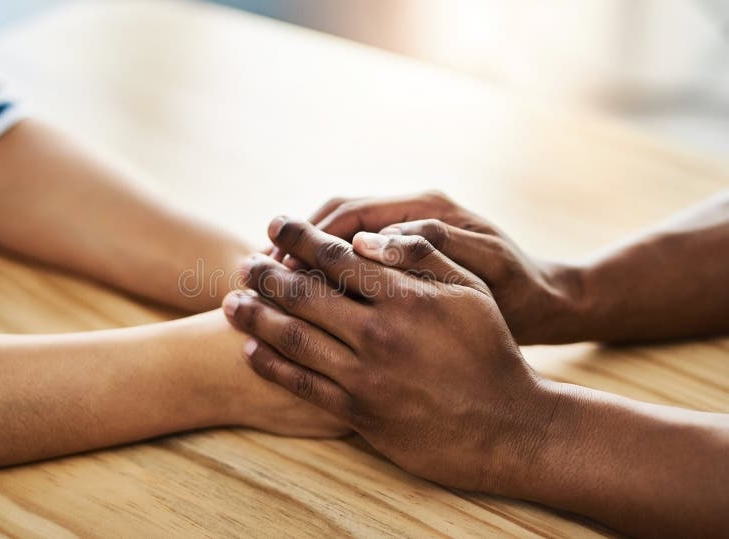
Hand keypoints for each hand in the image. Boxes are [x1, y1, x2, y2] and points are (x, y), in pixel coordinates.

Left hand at [223, 218, 557, 490]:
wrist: (506, 427)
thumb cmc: (491, 351)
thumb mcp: (471, 291)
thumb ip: (422, 255)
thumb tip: (366, 237)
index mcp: (405, 297)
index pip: (336, 256)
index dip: (300, 236)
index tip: (275, 222)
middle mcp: (378, 334)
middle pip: (304, 295)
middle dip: (267, 274)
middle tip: (243, 263)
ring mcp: (365, 377)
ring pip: (294, 339)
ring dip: (257, 317)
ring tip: (231, 302)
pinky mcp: (358, 413)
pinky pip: (303, 385)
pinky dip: (272, 365)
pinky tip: (252, 350)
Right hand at [300, 192, 582, 343]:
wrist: (547, 300)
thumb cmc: (520, 287)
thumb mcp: (486, 266)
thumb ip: (436, 248)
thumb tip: (375, 243)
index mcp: (428, 208)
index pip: (351, 213)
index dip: (311, 238)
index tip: (280, 266)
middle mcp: (412, 212)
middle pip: (337, 218)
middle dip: (296, 244)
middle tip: (260, 271)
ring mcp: (407, 232)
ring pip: (341, 237)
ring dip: (307, 258)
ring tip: (273, 284)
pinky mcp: (406, 255)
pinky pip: (357, 259)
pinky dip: (329, 273)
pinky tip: (309, 297)